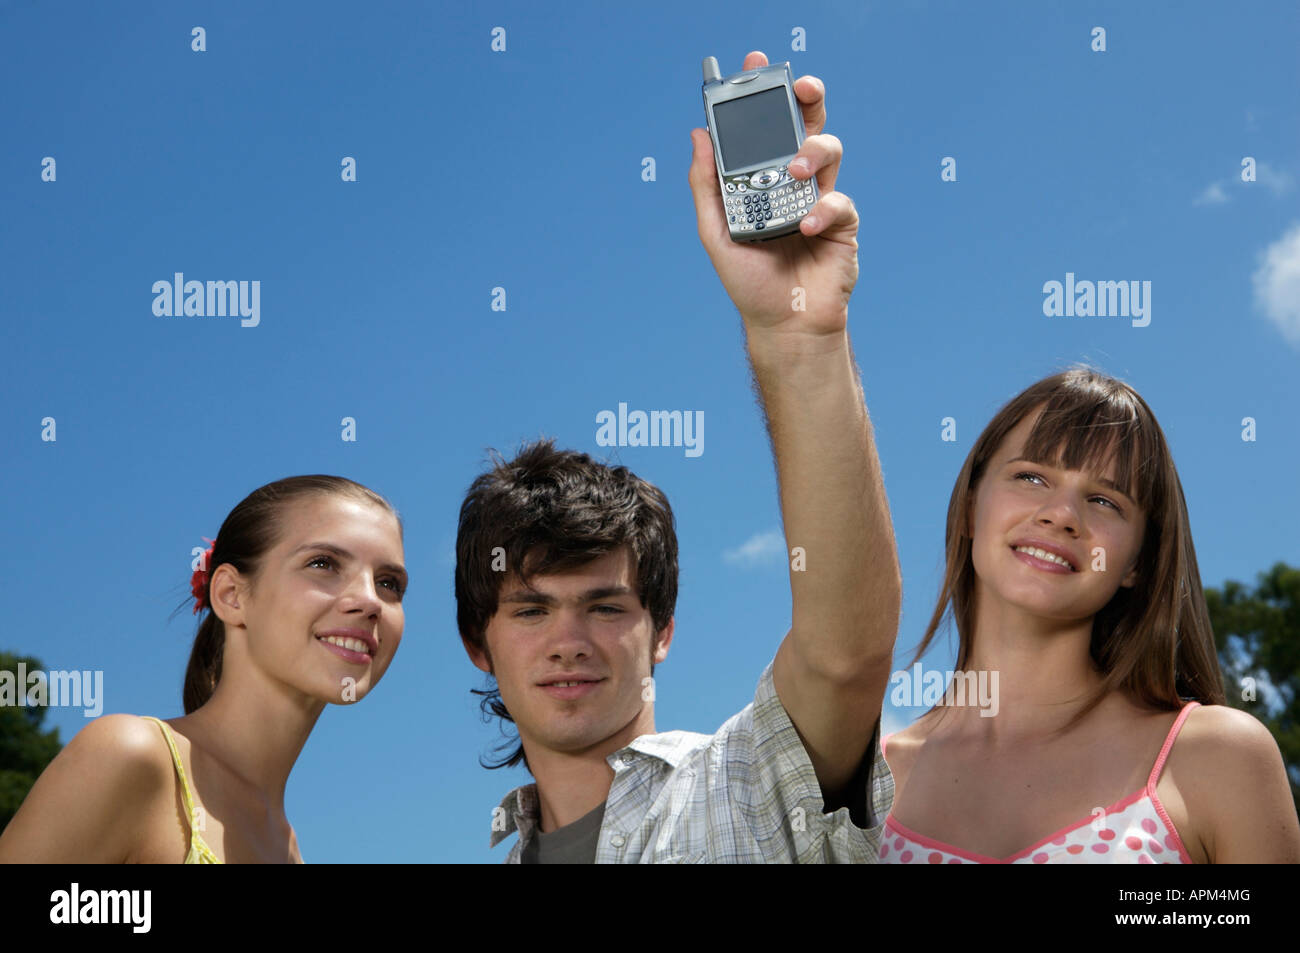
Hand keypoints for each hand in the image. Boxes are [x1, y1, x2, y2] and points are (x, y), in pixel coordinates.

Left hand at [688, 51, 858, 339]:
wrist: (785, 326)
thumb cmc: (749, 282)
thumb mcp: (715, 233)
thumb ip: (707, 185)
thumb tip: (698, 135)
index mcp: (761, 179)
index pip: (763, 128)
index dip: (761, 95)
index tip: (754, 66)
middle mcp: (792, 182)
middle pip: (804, 125)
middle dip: (805, 97)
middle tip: (800, 85)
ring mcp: (820, 199)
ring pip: (827, 150)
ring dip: (813, 151)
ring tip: (796, 170)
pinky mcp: (843, 223)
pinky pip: (839, 201)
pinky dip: (822, 211)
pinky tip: (805, 229)